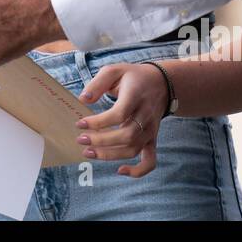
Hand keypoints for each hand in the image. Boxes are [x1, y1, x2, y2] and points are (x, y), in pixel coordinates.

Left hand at [75, 63, 167, 177]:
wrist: (161, 84)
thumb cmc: (133, 77)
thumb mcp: (114, 70)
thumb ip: (97, 83)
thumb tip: (83, 99)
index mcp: (136, 97)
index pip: (119, 114)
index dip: (98, 122)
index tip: (80, 123)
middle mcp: (146, 116)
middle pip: (126, 135)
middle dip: (101, 141)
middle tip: (80, 139)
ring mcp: (150, 130)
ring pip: (133, 149)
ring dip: (110, 155)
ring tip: (88, 152)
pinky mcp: (152, 139)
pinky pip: (150, 160)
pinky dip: (138, 171)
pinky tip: (120, 171)